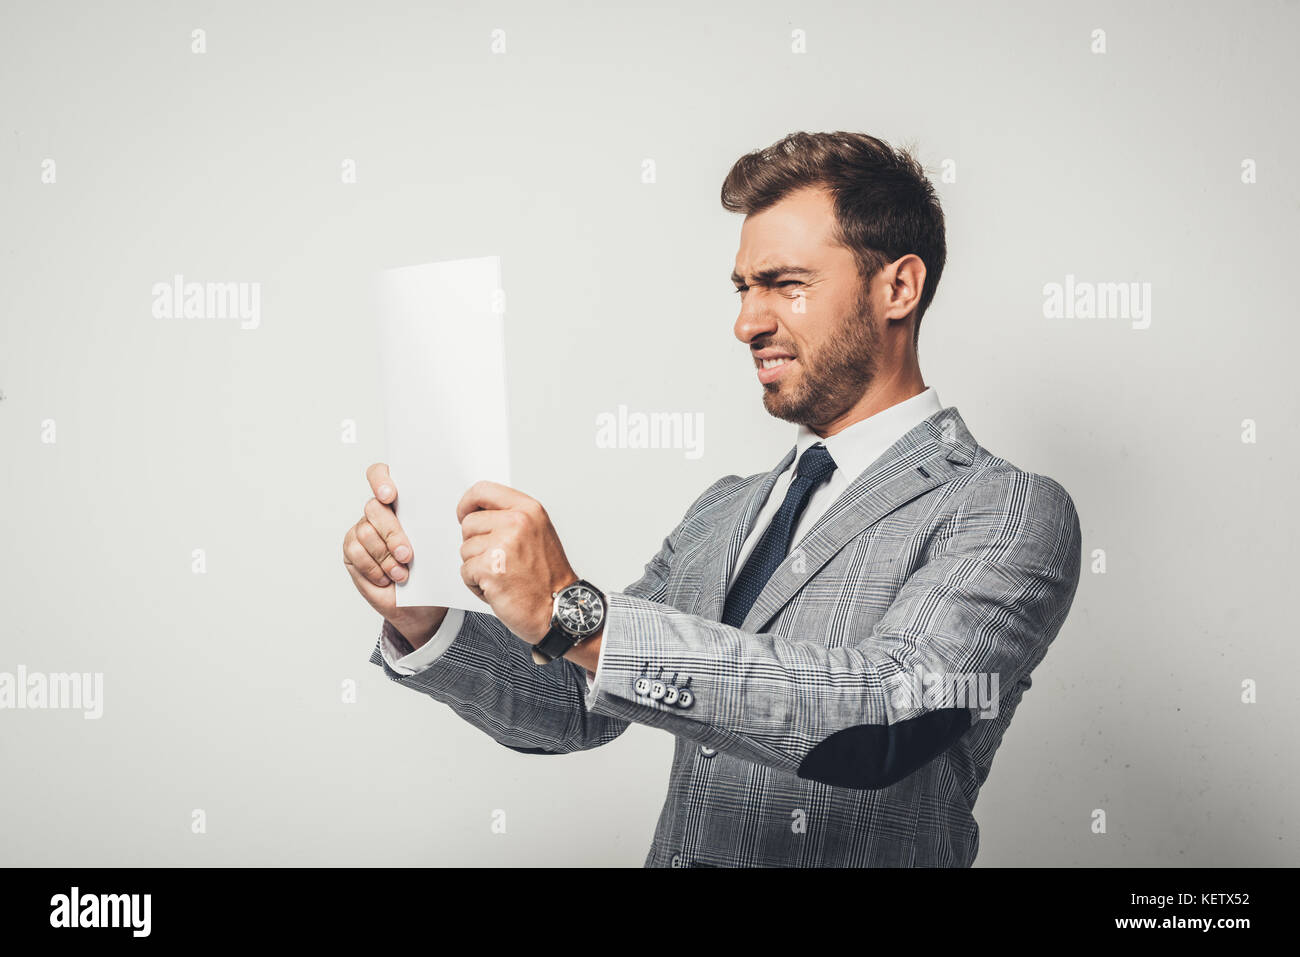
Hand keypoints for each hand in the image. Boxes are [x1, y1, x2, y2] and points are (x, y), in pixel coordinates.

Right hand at [342, 463, 446, 647]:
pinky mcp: (352, 550)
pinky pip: (355, 551)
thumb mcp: (438, 544)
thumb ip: (432, 522)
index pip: (381, 474)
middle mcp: (379, 513)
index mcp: (402, 502)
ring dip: (385, 556)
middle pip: (374, 507)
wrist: (422, 605)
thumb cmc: (432, 571)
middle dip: (391, 532)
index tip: (389, 495)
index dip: (380, 479)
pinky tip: (387, 578)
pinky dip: (373, 567)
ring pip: (365, 531)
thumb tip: (442, 506)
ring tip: (402, 573)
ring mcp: (363, 530)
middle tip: (406, 554)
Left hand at [457, 480, 576, 643]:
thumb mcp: (537, 533)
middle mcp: (517, 522)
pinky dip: (476, 584)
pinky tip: (498, 588)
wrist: (558, 610)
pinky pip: (465, 571)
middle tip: (499, 560)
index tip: (464, 514)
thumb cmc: (548, 578)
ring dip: (477, 566)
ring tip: (503, 575)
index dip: (467, 504)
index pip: (483, 491)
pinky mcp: (490, 568)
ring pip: (465, 549)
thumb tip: (479, 512)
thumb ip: (511, 517)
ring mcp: (503, 544)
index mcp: (528, 510)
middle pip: (468, 524)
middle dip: (476, 544)